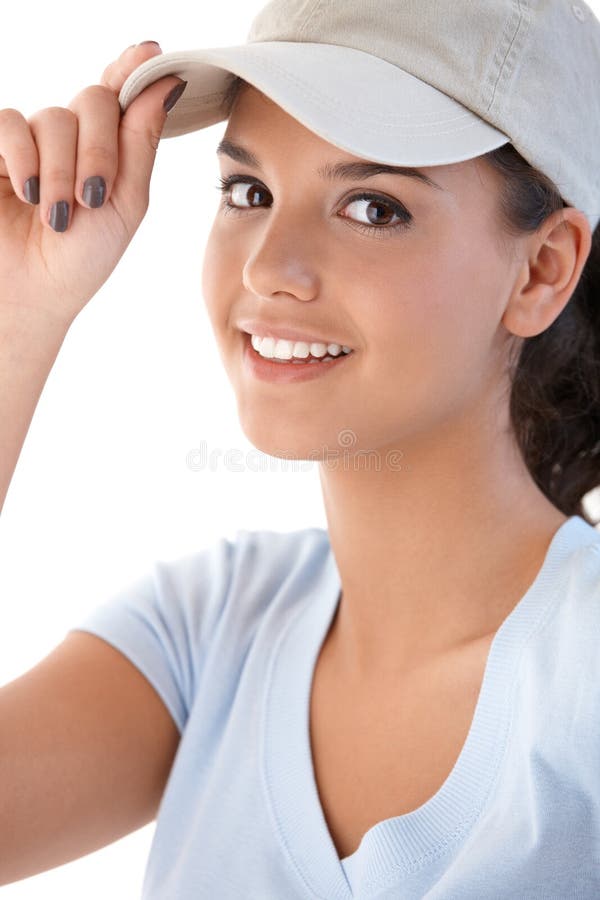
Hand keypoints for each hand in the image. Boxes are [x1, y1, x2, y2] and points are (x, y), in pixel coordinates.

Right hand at [0, 42, 184, 327]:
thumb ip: (142, 143)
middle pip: (94, 100)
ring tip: (58, 216)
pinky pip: (10, 123)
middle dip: (99, 150)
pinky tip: (27, 193)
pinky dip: (24, 158)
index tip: (150, 53)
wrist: (34, 292)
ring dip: (61, 171)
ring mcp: (32, 139)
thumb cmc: (83, 257)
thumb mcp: (126, 203)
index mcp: (109, 147)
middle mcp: (72, 136)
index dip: (133, 68)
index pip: (121, 93)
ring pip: (54, 118)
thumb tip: (165, 80)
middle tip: (93, 198)